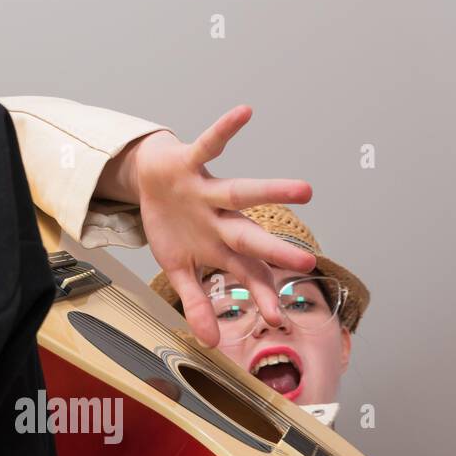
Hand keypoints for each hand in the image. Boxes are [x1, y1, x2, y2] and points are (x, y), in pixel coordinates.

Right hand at [115, 106, 316, 346]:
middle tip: (306, 263)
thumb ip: (195, 303)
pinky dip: (225, 130)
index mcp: (220, 247)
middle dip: (275, 251)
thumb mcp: (177, 269)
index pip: (247, 272)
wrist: (149, 178)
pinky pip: (209, 145)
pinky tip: (245, 112)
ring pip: (241, 192)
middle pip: (251, 238)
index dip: (262, 293)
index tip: (278, 318)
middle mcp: (221, 220)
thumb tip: (208, 343)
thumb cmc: (171, 224)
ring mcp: (208, 192)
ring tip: (304, 190)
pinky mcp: (191, 164)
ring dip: (271, 192)